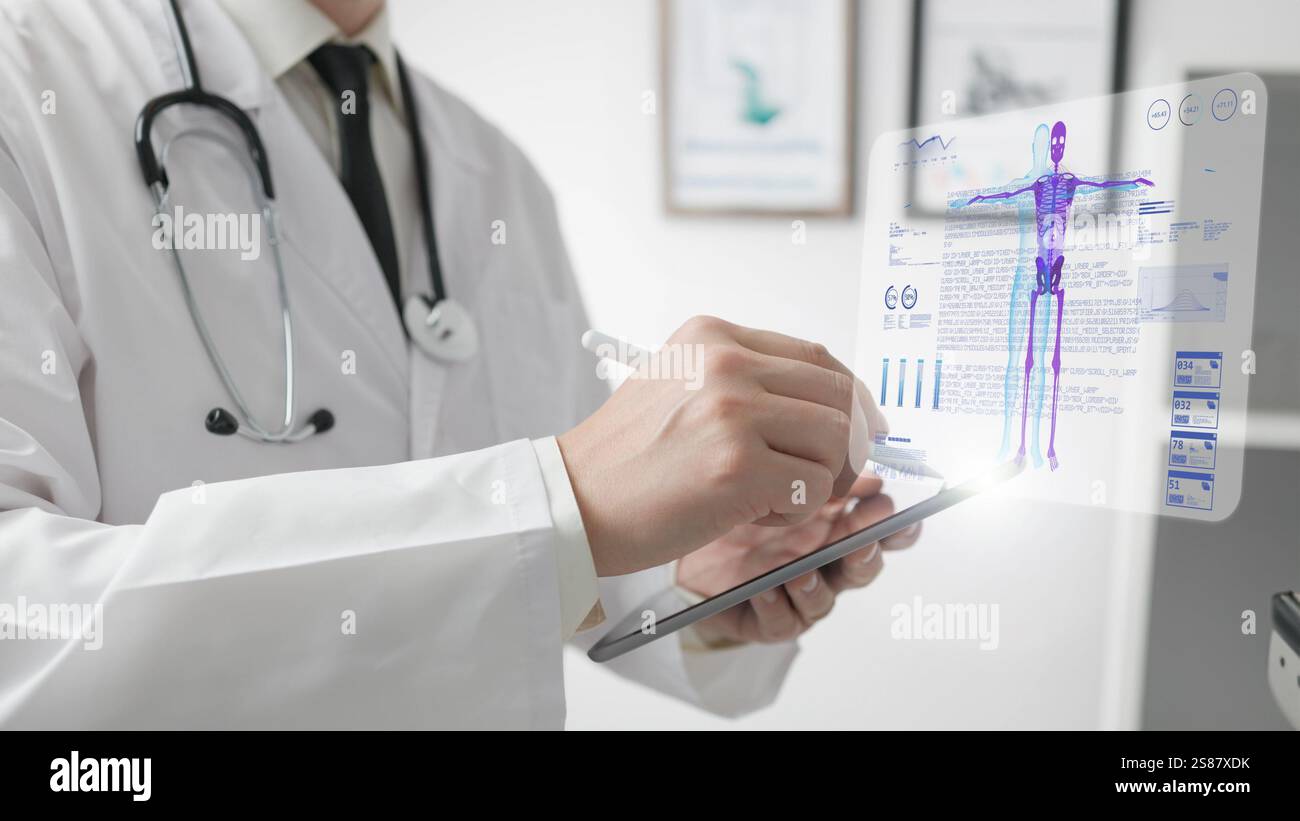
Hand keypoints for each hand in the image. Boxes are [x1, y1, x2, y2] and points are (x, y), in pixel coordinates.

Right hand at [558, 315, 878, 576]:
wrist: (574, 502)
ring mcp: (732, 410)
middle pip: (837, 395)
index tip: (861, 429)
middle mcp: (724, 361)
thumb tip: (833, 405)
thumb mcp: (680, 386)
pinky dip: (795, 511)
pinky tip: (751, 514)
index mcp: (713, 335)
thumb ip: (747, 382)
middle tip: (828, 477)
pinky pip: (812, 486)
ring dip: (817, 480)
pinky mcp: (737, 464)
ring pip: (834, 440)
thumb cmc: (626, 458)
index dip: (851, 398)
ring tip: (769, 496)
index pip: (816, 357)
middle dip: (848, 444)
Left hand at [676, 474, 921, 645]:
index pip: (880, 530)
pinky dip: (777, 608)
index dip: (897, 527)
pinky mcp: (767, 618)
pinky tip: (765, 591)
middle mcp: (822, 560)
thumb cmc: (736, 503)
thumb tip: (864, 466)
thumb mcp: (775, 478)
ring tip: (802, 573)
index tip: (899, 513)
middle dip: (866, 554)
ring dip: (817, 588)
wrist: (687, 534)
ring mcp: (797, 592)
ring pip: (824, 600)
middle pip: (861, 566)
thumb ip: (821, 474)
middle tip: (863, 539)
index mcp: (833, 525)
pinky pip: (781, 621)